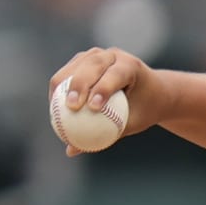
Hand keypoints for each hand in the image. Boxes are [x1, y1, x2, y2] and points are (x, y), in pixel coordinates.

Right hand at [49, 47, 164, 155]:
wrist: (151, 91)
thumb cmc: (143, 109)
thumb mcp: (132, 124)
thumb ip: (105, 135)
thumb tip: (71, 150)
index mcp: (132, 66)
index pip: (116, 74)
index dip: (103, 88)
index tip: (93, 107)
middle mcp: (115, 55)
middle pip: (93, 64)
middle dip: (80, 84)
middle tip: (72, 106)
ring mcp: (99, 54)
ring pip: (76, 65)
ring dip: (64, 83)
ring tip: (56, 106)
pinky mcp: (85, 59)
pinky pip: (68, 70)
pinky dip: (60, 85)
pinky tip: (54, 104)